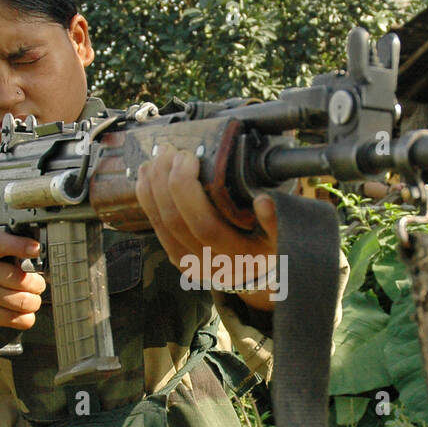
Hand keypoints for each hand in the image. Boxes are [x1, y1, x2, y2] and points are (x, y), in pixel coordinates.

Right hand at [0, 231, 46, 334]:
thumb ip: (7, 250)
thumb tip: (38, 255)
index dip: (20, 245)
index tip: (36, 249)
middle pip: (21, 279)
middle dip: (37, 284)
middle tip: (36, 285)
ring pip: (22, 301)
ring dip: (33, 303)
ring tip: (29, 300)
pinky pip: (15, 318)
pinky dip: (26, 318)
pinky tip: (22, 313)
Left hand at [135, 145, 279, 310]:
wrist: (255, 275)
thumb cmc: (268, 249)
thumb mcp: (281, 239)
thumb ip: (275, 223)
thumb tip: (263, 201)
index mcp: (235, 256)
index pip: (203, 224)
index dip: (188, 190)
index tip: (190, 158)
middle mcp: (208, 263)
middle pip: (175, 221)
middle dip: (166, 180)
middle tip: (171, 151)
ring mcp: (189, 263)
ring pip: (160, 223)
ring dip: (152, 187)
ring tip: (156, 157)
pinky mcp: (176, 258)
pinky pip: (156, 227)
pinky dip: (147, 199)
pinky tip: (146, 177)